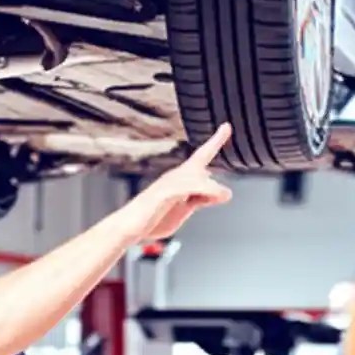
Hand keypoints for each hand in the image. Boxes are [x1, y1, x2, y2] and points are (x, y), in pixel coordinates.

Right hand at [123, 123, 233, 240]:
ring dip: (213, 187)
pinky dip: (205, 190)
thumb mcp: (184, 208)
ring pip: (197, 175)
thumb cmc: (153, 218)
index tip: (226, 127)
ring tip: (223, 196)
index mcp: (181, 179)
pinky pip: (188, 187)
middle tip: (225, 148)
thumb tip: (226, 192)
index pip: (201, 156)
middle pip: (199, 159)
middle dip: (214, 143)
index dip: (215, 141)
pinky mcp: (164, 193)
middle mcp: (174, 176)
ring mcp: (168, 183)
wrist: (128, 226)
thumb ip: (203, 199)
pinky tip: (214, 196)